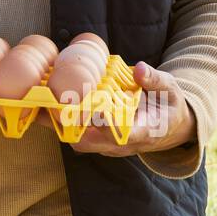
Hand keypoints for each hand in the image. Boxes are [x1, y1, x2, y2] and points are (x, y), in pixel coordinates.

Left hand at [64, 61, 196, 156]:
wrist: (171, 126)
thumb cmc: (169, 105)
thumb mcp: (170, 89)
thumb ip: (155, 79)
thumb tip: (139, 69)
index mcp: (144, 131)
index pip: (121, 133)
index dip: (102, 124)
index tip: (86, 110)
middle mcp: (124, 144)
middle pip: (90, 143)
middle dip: (68, 125)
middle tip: (53, 102)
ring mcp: (111, 146)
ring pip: (80, 142)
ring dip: (62, 125)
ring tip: (45, 101)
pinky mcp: (102, 143)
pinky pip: (80, 137)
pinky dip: (65, 124)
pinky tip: (53, 104)